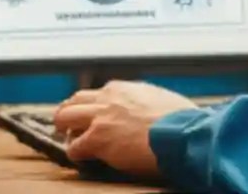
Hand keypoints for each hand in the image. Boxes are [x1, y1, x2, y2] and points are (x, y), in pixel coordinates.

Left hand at [52, 80, 197, 179]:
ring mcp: (101, 117)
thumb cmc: (182, 121)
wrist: (183, 133)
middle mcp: (109, 97)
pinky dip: (75, 153)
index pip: (98, 93)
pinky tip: (82, 158)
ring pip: (64, 116)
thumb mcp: (162, 101)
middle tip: (69, 125)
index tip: (94, 115)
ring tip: (69, 140)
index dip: (92, 106)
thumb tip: (150, 112)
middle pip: (75, 100)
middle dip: (70, 112)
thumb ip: (146, 103)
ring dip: (65, 129)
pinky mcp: (97, 138)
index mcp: (125, 88)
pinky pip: (74, 147)